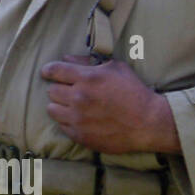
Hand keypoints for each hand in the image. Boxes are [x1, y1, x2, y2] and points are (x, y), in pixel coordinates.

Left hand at [40, 55, 180, 154]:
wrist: (147, 122)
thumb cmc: (133, 92)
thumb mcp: (116, 68)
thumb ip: (88, 62)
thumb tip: (66, 59)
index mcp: (87, 78)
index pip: (54, 70)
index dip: (48, 70)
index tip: (47, 72)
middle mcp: (79, 98)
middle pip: (51, 91)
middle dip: (59, 89)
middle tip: (70, 91)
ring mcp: (78, 118)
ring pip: (52, 109)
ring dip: (60, 105)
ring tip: (72, 106)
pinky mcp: (80, 135)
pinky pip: (62, 126)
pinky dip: (68, 121)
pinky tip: (80, 119)